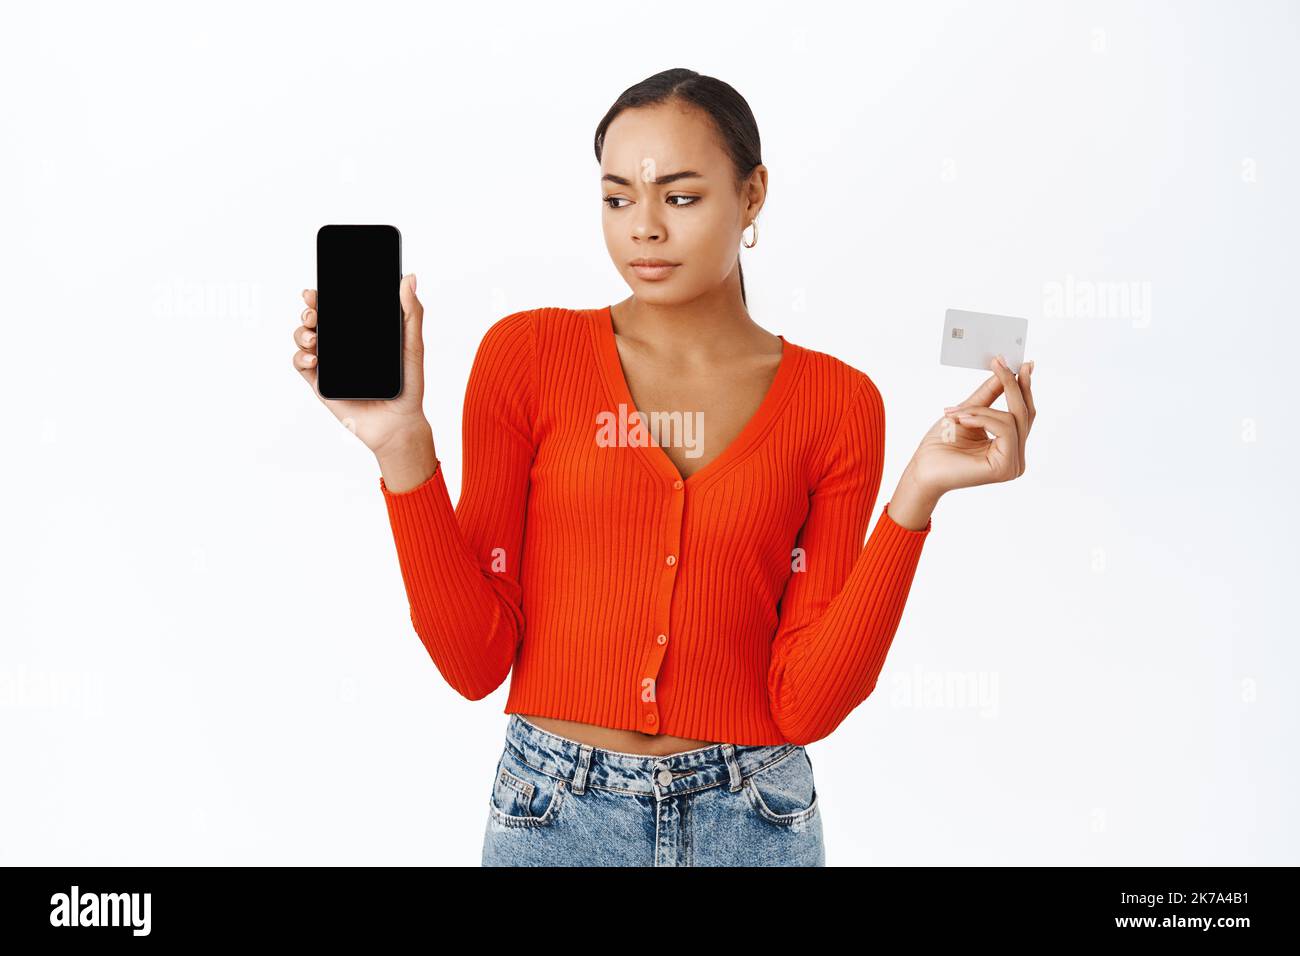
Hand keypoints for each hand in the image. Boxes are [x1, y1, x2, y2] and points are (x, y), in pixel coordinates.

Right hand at [293, 274, 433, 457]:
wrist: (399, 423)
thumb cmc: (409, 386)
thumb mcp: (412, 345)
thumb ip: (411, 312)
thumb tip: (409, 278)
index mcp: (360, 332)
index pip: (338, 307)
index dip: (324, 295)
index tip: (318, 288)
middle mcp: (342, 345)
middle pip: (316, 319)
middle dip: (309, 309)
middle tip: (314, 309)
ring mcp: (330, 363)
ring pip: (304, 338)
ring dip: (302, 332)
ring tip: (314, 337)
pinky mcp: (320, 383)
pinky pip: (301, 364)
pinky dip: (301, 357)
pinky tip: (314, 358)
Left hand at [905, 355, 1036, 496]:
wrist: (921, 470)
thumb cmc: (940, 446)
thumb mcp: (967, 412)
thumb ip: (991, 394)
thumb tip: (1008, 370)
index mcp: (1009, 446)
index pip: (1024, 413)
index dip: (1023, 387)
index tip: (1024, 363)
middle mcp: (1016, 457)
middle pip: (1024, 413)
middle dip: (1011, 386)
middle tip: (1000, 363)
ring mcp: (1014, 465)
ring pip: (1011, 418)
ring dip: (980, 410)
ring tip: (955, 413)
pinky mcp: (1006, 467)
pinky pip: (1004, 428)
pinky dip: (981, 418)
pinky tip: (961, 421)